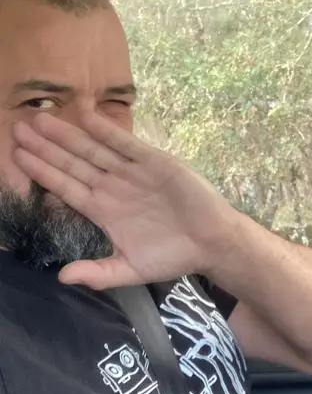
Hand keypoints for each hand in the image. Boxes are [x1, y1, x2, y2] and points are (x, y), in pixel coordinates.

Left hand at [12, 113, 239, 288]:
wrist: (211, 241)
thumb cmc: (172, 256)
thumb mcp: (132, 270)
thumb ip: (98, 273)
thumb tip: (61, 277)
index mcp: (103, 211)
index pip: (65, 187)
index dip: (41, 172)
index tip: (17, 157)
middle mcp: (112, 187)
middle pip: (72, 164)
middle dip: (45, 147)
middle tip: (17, 128)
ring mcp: (131, 172)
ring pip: (93, 150)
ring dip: (68, 135)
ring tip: (41, 119)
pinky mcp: (154, 161)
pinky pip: (126, 144)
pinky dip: (107, 130)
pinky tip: (85, 117)